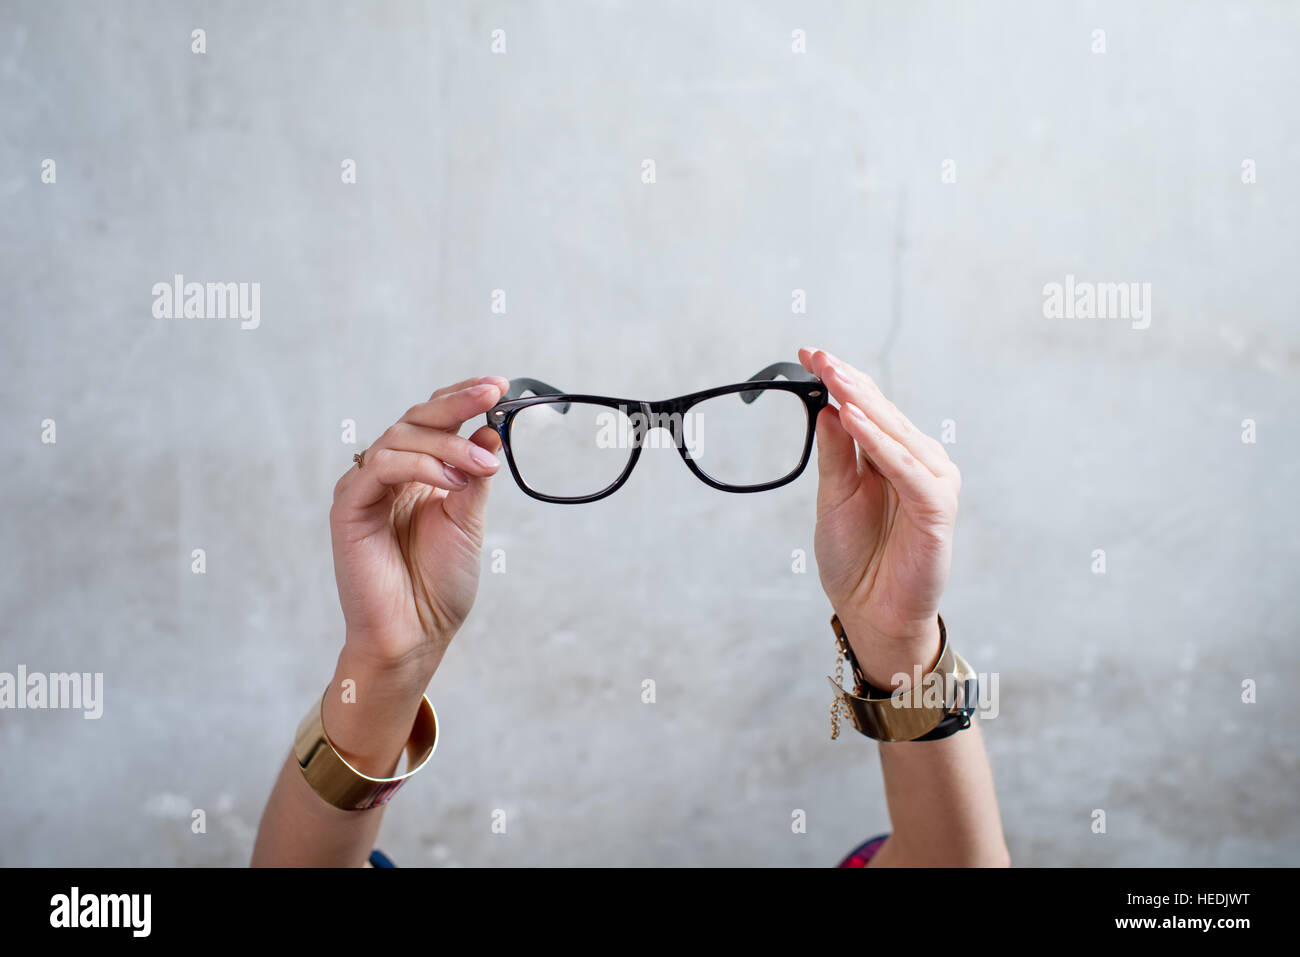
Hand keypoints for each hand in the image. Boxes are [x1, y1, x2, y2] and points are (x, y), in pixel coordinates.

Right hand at [323, 375, 508, 772]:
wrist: (416, 634)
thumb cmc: (439, 585)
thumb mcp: (469, 520)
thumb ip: (475, 475)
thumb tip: (490, 430)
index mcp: (418, 474)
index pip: (435, 420)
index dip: (463, 399)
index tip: (500, 386)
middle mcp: (390, 474)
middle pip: (417, 418)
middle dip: (457, 403)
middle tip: (493, 393)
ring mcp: (367, 488)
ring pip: (401, 438)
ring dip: (447, 445)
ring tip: (480, 467)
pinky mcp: (350, 507)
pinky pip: (380, 467)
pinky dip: (417, 466)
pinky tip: (449, 480)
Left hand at [799, 348, 960, 688]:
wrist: (871, 611)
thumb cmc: (854, 557)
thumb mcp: (833, 496)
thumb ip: (836, 454)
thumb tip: (828, 408)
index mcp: (889, 456)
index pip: (865, 407)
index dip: (839, 380)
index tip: (806, 353)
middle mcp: (915, 461)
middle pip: (881, 412)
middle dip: (848, 382)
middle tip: (818, 355)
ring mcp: (930, 481)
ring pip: (896, 433)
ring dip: (864, 403)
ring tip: (833, 378)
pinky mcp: (937, 506)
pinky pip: (908, 468)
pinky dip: (882, 443)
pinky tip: (853, 419)